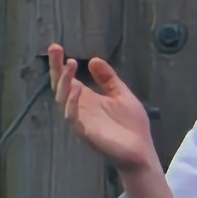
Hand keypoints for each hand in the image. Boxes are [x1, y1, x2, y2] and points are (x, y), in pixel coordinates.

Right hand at [47, 43, 159, 177]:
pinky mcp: (85, 132)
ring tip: (69, 64)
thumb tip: (93, 60)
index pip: (68, 79)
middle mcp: (79, 108)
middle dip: (56, 68)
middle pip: (60, 86)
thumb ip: (107, 78)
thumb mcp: (121, 94)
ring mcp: (81, 120)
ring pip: (62, 99)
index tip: (56, 46)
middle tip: (55, 49)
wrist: (141, 151)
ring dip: (64, 81)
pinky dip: (72, 103)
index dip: (60, 64)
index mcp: (86, 99)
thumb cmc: (131, 125)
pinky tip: (76, 89)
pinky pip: (72, 117)